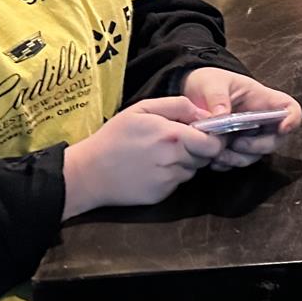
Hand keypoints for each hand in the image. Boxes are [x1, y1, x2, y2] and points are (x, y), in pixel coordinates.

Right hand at [62, 96, 225, 216]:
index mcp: (172, 135)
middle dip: (200, 149)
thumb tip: (203, 113)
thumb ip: (177, 105)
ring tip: (160, 155)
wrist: (88, 173)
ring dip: (185, 162)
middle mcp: (174, 159)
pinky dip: (171, 175)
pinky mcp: (161, 195)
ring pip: (192, 169)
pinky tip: (152, 169)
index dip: (213, 137)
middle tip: (180, 143)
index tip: (204, 133)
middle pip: (206, 156)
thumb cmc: (114, 137)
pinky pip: (177, 182)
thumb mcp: (142, 109)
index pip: (213, 142)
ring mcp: (168, 180)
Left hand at [182, 66, 301, 169]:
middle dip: (259, 147)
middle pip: (277, 139)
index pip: (290, 109)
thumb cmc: (210, 82)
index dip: (293, 120)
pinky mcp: (235, 148)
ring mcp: (250, 136)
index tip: (282, 128)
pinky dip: (227, 163)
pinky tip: (212, 159)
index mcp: (263, 100)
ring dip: (240, 159)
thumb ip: (217, 97)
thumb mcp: (212, 83)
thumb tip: (221, 116)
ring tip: (218, 155)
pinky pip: (238, 161)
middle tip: (237, 144)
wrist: (193, 93)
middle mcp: (262, 120)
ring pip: (256, 155)